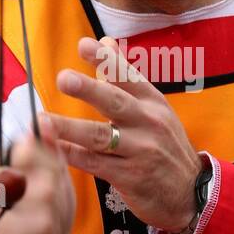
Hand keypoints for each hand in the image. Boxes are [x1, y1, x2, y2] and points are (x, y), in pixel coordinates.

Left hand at [46, 36, 202, 233]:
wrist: (191, 192)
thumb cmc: (165, 146)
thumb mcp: (155, 108)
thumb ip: (126, 77)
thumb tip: (105, 41)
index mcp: (153, 103)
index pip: (128, 76)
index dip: (106, 60)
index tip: (84, 45)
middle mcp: (149, 123)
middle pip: (115, 103)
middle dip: (88, 90)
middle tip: (64, 79)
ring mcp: (140, 151)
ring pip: (100, 136)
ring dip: (69, 128)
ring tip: (42, 121)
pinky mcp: (130, 177)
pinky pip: (95, 164)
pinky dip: (72, 155)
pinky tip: (53, 149)